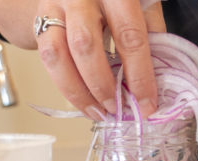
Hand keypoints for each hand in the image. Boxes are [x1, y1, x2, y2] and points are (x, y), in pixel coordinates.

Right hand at [34, 0, 164, 118]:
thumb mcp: (143, 3)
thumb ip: (152, 35)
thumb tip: (156, 81)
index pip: (129, 37)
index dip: (139, 76)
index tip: (147, 103)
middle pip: (86, 46)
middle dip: (102, 86)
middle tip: (116, 109)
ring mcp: (55, 5)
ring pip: (57, 53)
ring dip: (77, 91)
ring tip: (97, 111)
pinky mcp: (40, 17)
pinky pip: (46, 55)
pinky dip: (64, 84)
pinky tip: (82, 99)